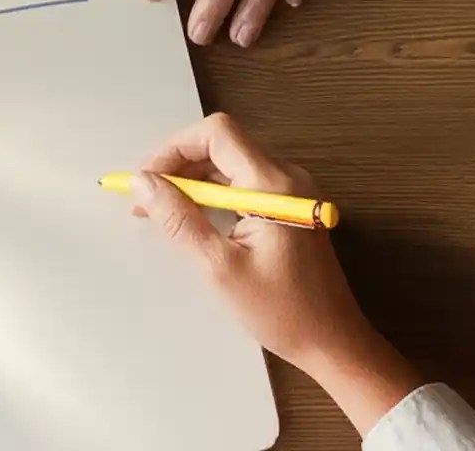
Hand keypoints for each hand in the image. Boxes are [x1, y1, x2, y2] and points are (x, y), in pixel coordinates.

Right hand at [132, 114, 421, 434]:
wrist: (332, 341)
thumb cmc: (281, 310)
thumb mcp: (218, 267)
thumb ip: (178, 220)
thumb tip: (142, 182)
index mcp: (272, 184)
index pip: (217, 134)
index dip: (174, 148)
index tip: (147, 179)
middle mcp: (286, 177)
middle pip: (222, 145)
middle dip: (178, 165)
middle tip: (145, 199)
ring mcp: (291, 190)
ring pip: (230, 163)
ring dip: (192, 180)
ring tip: (160, 211)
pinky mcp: (289, 207)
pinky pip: (243, 183)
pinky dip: (212, 193)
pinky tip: (191, 218)